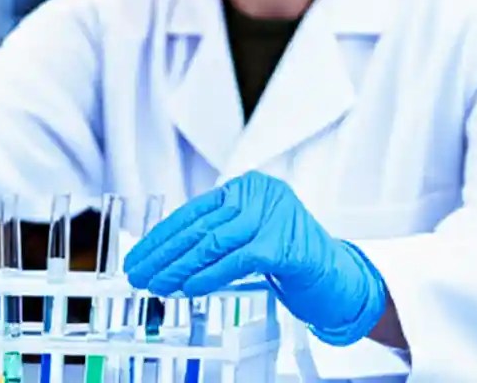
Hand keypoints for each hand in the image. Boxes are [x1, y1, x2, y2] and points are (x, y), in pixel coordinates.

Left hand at [124, 171, 387, 344]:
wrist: (338, 278)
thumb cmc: (289, 259)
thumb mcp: (250, 236)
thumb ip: (217, 236)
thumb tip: (163, 255)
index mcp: (249, 186)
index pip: (195, 211)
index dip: (163, 236)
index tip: (139, 255)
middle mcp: (262, 193)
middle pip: (200, 226)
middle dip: (163, 253)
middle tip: (138, 272)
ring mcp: (274, 216)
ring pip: (213, 243)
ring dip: (178, 267)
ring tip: (155, 284)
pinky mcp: (282, 243)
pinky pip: (234, 261)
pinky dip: (206, 276)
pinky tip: (187, 289)